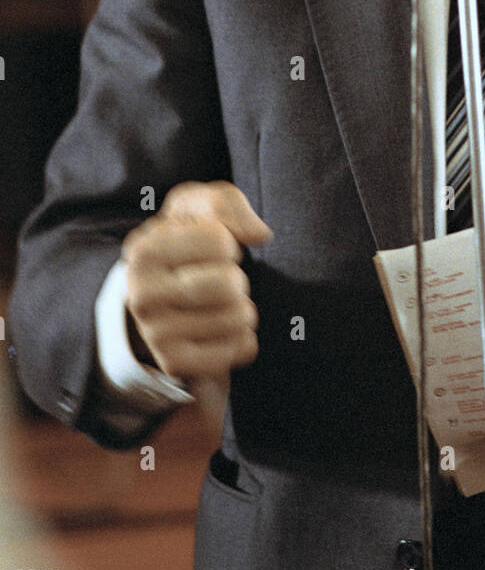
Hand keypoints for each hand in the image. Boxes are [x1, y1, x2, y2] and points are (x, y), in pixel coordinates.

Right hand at [122, 181, 272, 389]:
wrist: (161, 299)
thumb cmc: (187, 244)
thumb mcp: (198, 208)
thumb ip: (228, 204)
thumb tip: (259, 234)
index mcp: (143, 251)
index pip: (219, 242)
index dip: (228, 243)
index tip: (212, 251)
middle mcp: (141, 295)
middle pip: (228, 283)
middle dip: (238, 279)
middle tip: (221, 282)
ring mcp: (155, 335)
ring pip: (239, 317)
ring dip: (243, 309)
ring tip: (221, 305)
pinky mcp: (176, 364)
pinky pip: (240, 348)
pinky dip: (244, 338)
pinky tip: (222, 331)